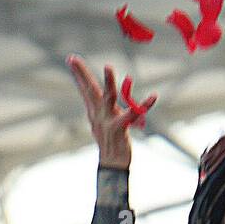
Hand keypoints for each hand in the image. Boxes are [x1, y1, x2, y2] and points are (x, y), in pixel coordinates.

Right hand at [66, 54, 156, 169]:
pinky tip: (153, 96)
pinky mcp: (119, 129)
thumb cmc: (109, 141)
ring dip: (108, 82)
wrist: (112, 164)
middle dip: (83, 74)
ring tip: (107, 66)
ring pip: (108, 98)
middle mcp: (99, 114)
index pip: (85, 89)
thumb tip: (99, 95)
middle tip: (74, 59)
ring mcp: (107, 121)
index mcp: (95, 111)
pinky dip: (144, 106)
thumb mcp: (102, 122)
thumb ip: (101, 106)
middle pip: (91, 90)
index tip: (71, 58)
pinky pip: (132, 115)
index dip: (79, 74)